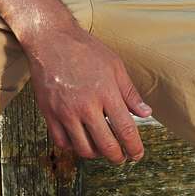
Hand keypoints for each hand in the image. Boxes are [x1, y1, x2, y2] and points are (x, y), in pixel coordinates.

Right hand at [23, 24, 151, 164]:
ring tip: (100, 147)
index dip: (135, 148)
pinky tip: (79, 138)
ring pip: (84, 149)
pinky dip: (72, 146)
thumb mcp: (114, 65)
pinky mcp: (49, 112)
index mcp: (106, 93)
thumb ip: (130, 93)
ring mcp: (65, 111)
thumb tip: (146, 113)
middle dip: (118, 157)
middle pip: (107, 146)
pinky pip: (61, 141)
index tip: (137, 154)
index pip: (126, 131)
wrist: (50, 38)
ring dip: (96, 154)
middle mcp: (86, 105)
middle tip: (121, 156)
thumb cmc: (84, 49)